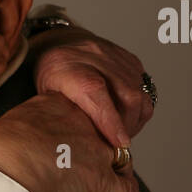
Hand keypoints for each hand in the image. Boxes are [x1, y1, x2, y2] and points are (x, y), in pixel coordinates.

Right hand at [0, 93, 160, 191]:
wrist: (0, 168)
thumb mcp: (5, 128)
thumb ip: (18, 131)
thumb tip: (8, 144)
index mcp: (58, 106)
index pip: (81, 115)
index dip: (83, 129)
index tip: (77, 139)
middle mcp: (83, 123)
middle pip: (105, 135)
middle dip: (108, 149)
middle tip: (102, 161)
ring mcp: (96, 150)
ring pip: (120, 162)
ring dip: (124, 175)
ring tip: (128, 185)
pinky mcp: (100, 179)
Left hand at [30, 27, 154, 148]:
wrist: (63, 43)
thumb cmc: (52, 75)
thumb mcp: (46, 97)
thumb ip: (64, 115)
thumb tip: (83, 146)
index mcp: (70, 69)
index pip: (95, 93)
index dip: (110, 121)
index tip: (120, 143)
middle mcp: (97, 59)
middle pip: (127, 98)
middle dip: (126, 128)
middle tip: (117, 148)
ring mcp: (118, 59)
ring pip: (140, 97)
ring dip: (134, 122)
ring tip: (121, 134)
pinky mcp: (132, 62)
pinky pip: (145, 91)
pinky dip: (139, 111)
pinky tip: (125, 119)